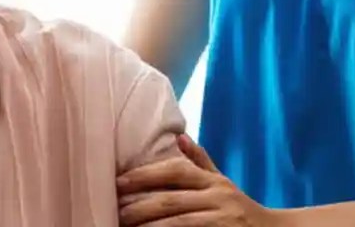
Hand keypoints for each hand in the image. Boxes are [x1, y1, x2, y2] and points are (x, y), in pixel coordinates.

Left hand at [117, 134, 287, 226]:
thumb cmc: (239, 209)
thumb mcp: (223, 183)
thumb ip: (200, 162)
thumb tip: (180, 136)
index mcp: (214, 181)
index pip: (176, 171)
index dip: (145, 174)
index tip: (118, 181)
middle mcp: (219, 198)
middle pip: (172, 200)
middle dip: (139, 205)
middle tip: (115, 209)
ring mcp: (222, 221)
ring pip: (179, 223)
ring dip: (149, 226)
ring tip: (125, 226)